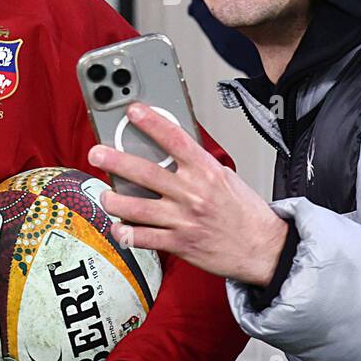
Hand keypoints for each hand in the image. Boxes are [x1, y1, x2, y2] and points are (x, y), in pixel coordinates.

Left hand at [88, 102, 289, 285]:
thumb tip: (172, 154)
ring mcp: (183, 219)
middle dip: (116, 160)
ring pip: (136, 207)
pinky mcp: (179, 243)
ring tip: (104, 195)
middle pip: (145, 172)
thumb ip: (197, 166)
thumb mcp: (225, 177)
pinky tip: (118, 228)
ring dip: (114, 200)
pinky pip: (143, 238)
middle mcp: (192, 193)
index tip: (133, 112)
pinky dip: (125, 233)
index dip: (151, 122)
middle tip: (97, 153)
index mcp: (205, 171)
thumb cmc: (245, 213)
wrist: (263, 248)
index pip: (174, 140)